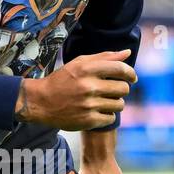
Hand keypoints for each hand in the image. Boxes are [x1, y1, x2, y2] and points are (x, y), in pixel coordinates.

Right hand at [14, 50, 135, 129]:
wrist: (41, 102)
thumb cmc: (62, 80)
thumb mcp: (79, 63)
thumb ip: (104, 57)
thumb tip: (127, 53)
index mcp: (87, 69)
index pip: (120, 69)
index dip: (130, 73)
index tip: (132, 77)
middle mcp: (89, 87)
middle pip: (123, 88)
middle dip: (121, 89)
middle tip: (112, 90)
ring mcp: (89, 105)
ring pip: (119, 104)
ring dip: (115, 103)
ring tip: (103, 101)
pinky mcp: (88, 121)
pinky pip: (111, 118)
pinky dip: (106, 115)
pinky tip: (96, 111)